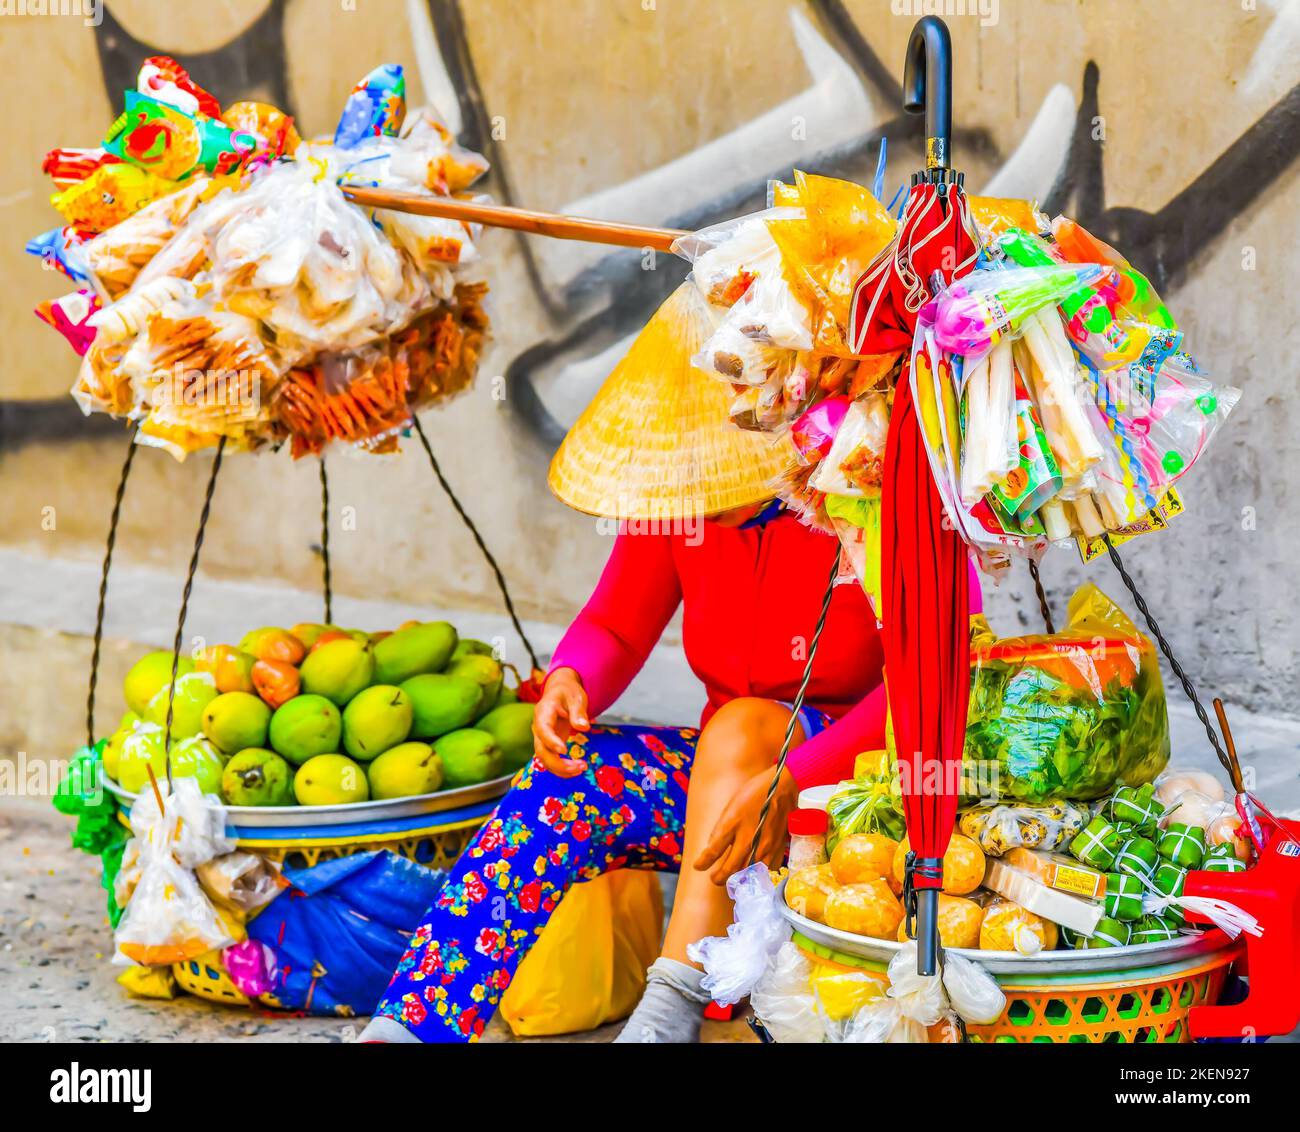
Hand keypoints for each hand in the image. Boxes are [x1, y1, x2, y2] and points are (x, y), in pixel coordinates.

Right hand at [531, 667, 590, 776]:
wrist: (560, 691)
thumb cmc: (567, 692)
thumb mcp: (575, 697)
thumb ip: (578, 712)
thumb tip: (583, 727)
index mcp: (543, 712)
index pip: (543, 729)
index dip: (551, 741)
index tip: (564, 751)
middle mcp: (538, 727)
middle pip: (541, 749)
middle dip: (558, 763)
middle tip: (580, 766)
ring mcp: (542, 737)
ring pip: (544, 758)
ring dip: (561, 769)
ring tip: (581, 768)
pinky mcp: (548, 744)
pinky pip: (550, 759)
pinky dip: (562, 768)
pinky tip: (576, 770)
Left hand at [694, 764, 798, 885]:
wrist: (783, 787)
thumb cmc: (755, 792)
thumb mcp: (732, 805)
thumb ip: (722, 827)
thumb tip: (713, 845)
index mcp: (732, 824)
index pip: (712, 851)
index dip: (703, 863)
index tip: (698, 866)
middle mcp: (747, 838)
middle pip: (729, 869)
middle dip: (719, 878)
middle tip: (714, 879)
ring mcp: (764, 846)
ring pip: (748, 873)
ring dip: (738, 879)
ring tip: (731, 879)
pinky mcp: (777, 848)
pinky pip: (766, 868)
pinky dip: (758, 872)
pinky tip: (754, 871)